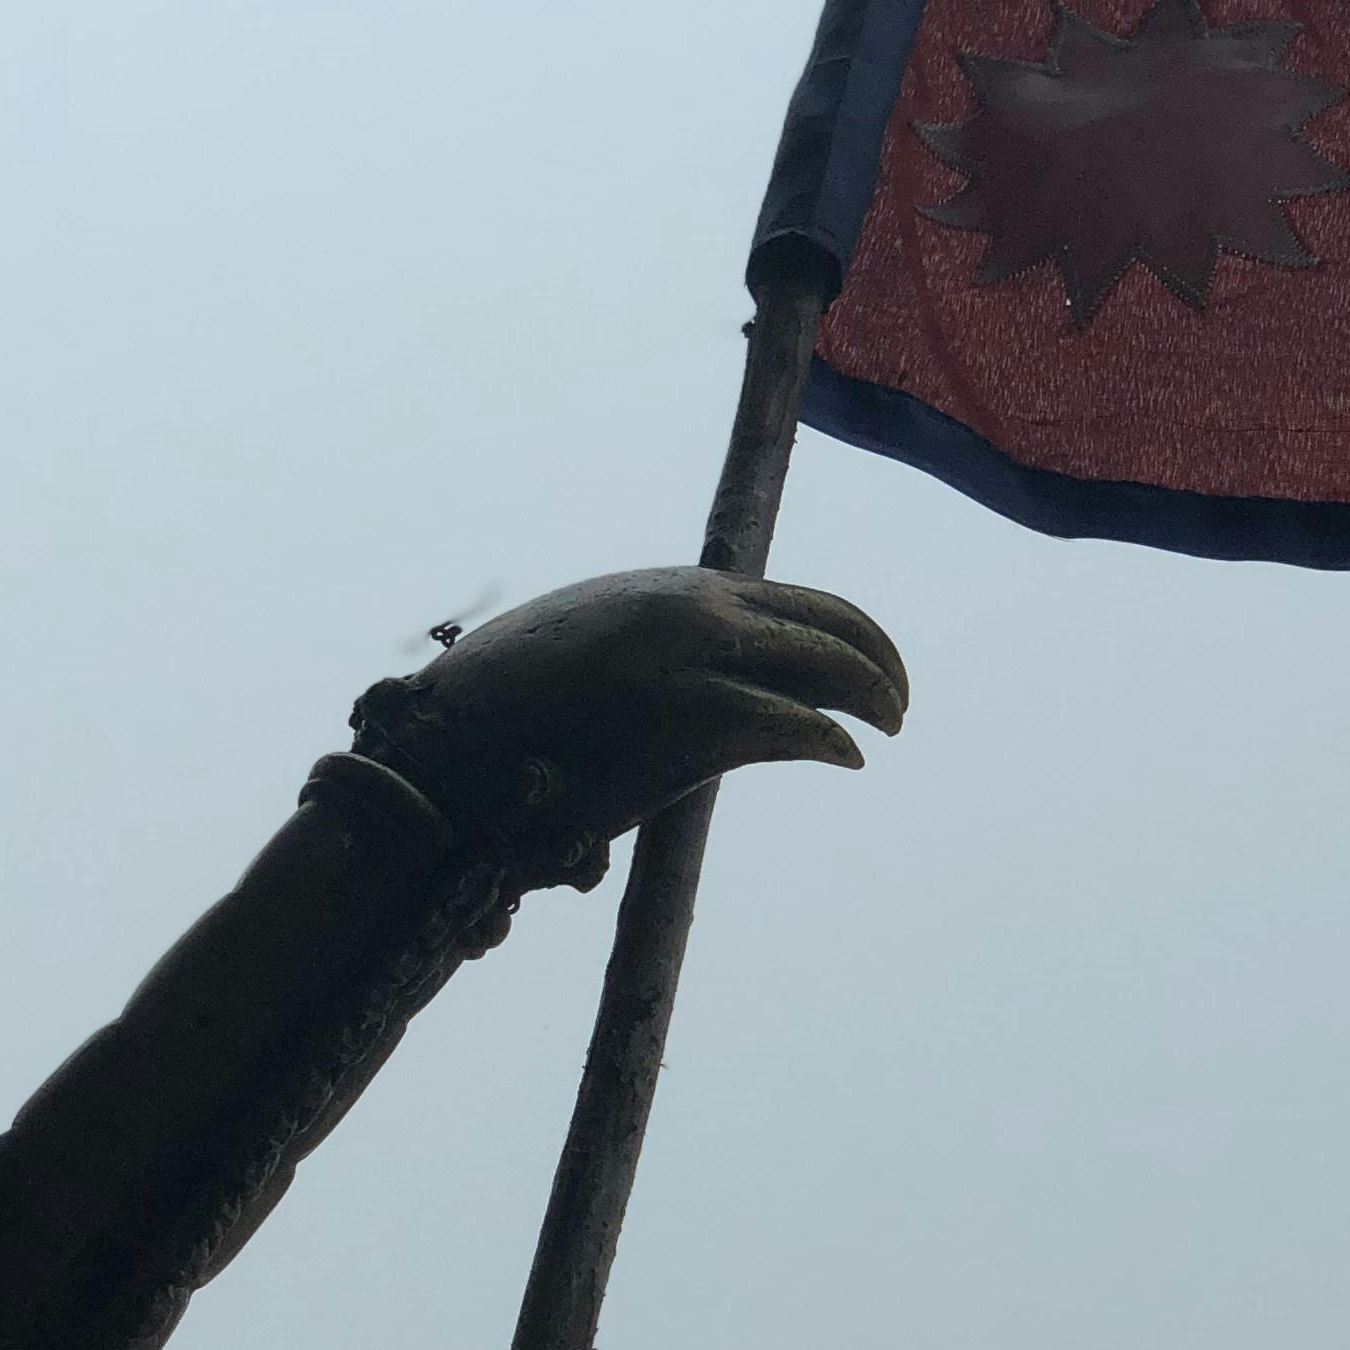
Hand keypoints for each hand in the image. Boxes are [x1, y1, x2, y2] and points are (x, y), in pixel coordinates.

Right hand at [347, 568, 906, 881]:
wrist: (448, 745)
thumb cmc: (504, 710)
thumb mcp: (584, 648)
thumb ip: (646, 646)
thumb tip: (678, 675)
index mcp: (670, 591)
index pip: (795, 598)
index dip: (851, 633)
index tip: (873, 667)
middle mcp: (692, 611)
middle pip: (829, 625)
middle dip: (880, 664)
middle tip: (902, 706)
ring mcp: (693, 662)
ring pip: (823, 668)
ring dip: (873, 699)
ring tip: (889, 728)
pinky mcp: (686, 722)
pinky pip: (790, 726)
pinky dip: (830, 741)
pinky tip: (846, 758)